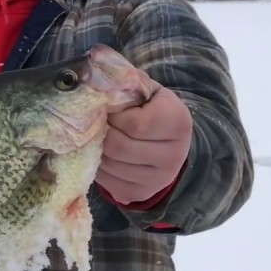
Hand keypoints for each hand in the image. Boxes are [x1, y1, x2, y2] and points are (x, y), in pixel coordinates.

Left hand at [97, 86, 192, 205]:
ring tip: (97, 137)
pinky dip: (97, 167)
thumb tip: (93, 76)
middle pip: (119, 147)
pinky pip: (107, 183)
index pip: (134, 124)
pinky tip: (101, 154)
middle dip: (100, 133)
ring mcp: (159, 179)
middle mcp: (174, 155)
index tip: (108, 109)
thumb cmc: (151, 109)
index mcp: (177, 122)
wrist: (168, 142)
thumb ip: (124, 83)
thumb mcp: (145, 90)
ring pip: (110, 165)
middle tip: (95, 124)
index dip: (113, 116)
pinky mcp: (141, 193)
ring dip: (96, 149)